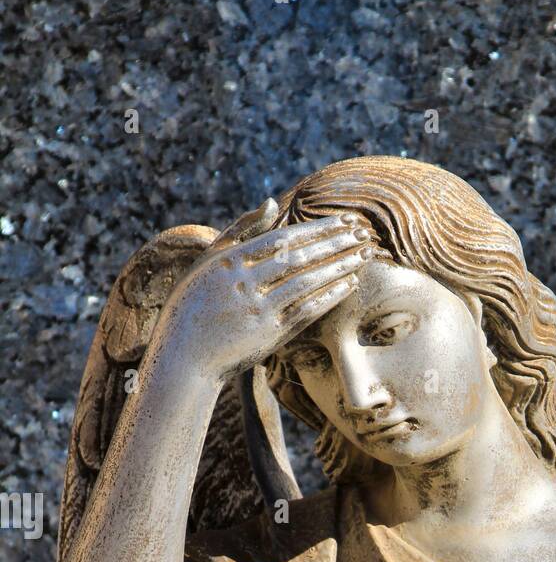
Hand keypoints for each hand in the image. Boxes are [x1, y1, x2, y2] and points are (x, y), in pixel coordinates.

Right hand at [155, 198, 372, 382]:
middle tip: (363, 232)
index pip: (283, 238)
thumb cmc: (193, 304)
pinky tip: (349, 284)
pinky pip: (306, 311)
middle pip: (299, 257)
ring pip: (307, 283)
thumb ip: (240, 231)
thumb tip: (272, 203)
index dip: (317, 228)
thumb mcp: (208, 261)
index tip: (344, 220)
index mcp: (230, 261)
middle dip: (335, 243)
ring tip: (364, 255)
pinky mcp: (270, 337)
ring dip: (339, 267)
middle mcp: (245, 284)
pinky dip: (329, 296)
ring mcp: (259, 311)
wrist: (184, 358)